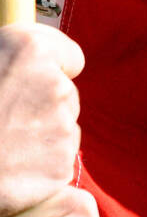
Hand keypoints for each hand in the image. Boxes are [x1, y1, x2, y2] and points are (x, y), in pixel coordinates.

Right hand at [0, 23, 84, 216]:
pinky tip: (9, 163)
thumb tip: (29, 62)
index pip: (70, 57)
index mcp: (30, 50)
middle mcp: (56, 87)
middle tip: (2, 113)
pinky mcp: (62, 166)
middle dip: (41, 102)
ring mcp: (63, 129)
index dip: (52, 67)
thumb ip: (10, 56)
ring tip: (1, 139)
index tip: (34, 76)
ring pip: (62, 127)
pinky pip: (57, 158)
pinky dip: (39, 162)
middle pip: (65, 94)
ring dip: (40, 132)